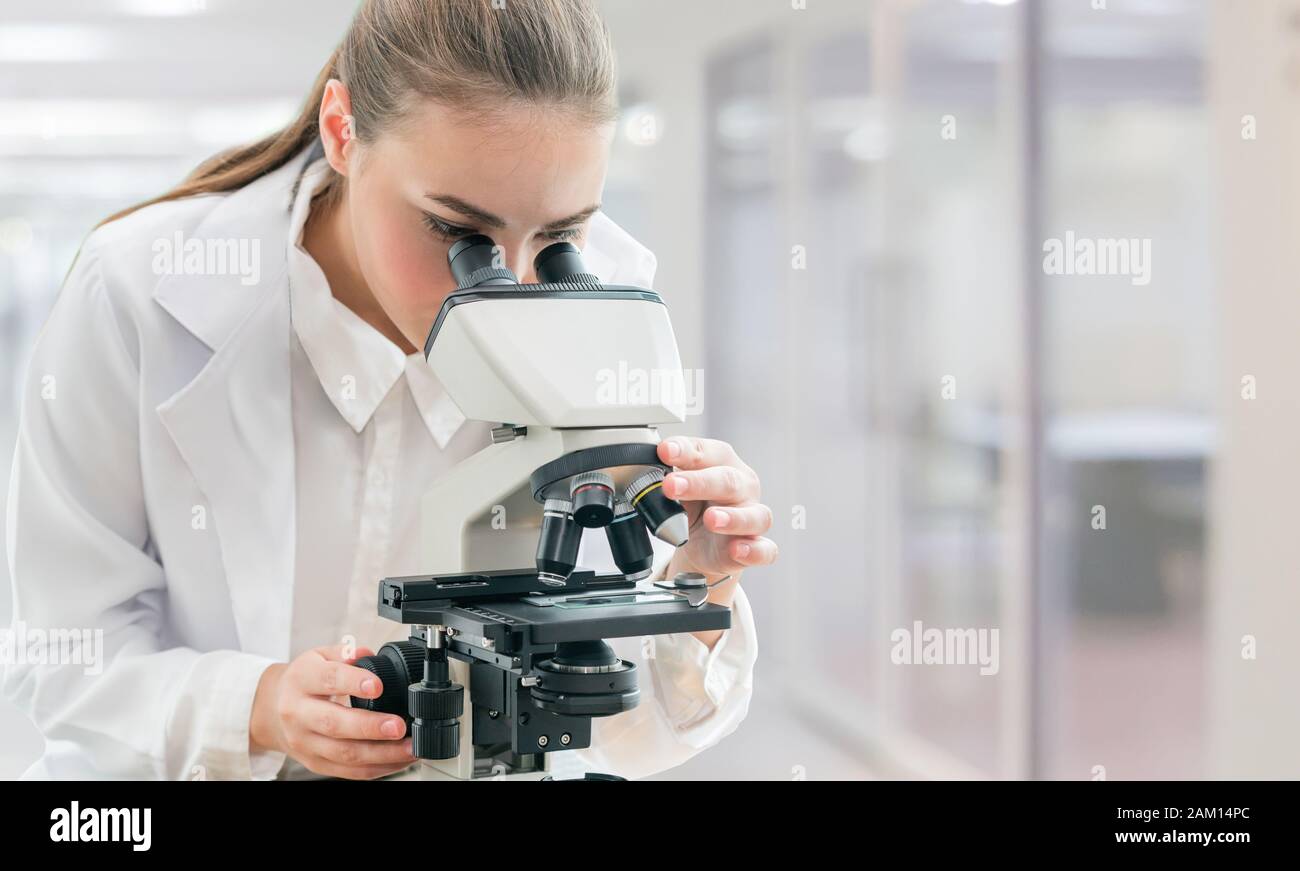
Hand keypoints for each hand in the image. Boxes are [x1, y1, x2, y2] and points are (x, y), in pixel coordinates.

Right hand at [250, 643, 415, 779]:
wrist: (273, 710)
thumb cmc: (305, 681)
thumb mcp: (319, 656)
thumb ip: (345, 652)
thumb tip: (366, 653)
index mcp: (301, 680)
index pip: (328, 679)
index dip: (353, 682)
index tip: (377, 686)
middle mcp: (298, 713)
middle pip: (334, 724)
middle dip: (369, 727)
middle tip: (398, 726)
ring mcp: (305, 742)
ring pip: (344, 754)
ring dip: (381, 754)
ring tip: (410, 747)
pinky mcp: (315, 763)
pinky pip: (348, 771)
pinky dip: (377, 768)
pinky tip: (399, 760)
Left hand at [656, 436, 777, 606]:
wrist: (705, 543)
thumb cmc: (696, 504)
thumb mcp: (679, 487)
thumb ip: (667, 477)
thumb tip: (643, 470)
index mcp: (723, 463)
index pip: (708, 452)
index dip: (686, 450)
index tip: (664, 451)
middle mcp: (743, 487)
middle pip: (728, 481)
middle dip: (698, 483)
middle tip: (671, 485)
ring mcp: (753, 517)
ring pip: (754, 515)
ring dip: (732, 518)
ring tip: (711, 520)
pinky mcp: (756, 547)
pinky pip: (765, 550)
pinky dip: (754, 551)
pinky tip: (737, 549)